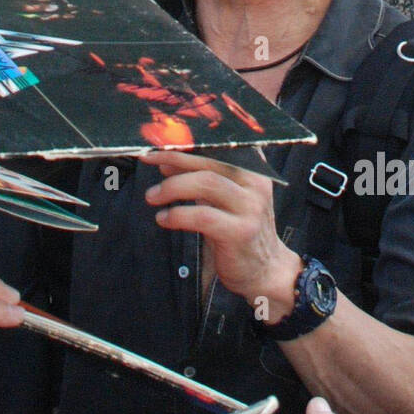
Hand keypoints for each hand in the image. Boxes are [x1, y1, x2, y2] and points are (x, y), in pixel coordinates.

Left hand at [140, 150, 300, 314]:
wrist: (265, 269)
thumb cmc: (239, 230)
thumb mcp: (222, 199)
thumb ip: (199, 179)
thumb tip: (166, 163)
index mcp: (253, 170)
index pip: (216, 147)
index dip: (186, 144)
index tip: (159, 145)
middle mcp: (255, 184)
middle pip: (209, 162)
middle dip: (173, 158)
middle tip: (147, 162)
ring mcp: (250, 207)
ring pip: (206, 183)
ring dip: (173, 186)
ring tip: (152, 196)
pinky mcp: (240, 231)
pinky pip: (203, 216)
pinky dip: (178, 215)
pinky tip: (164, 219)